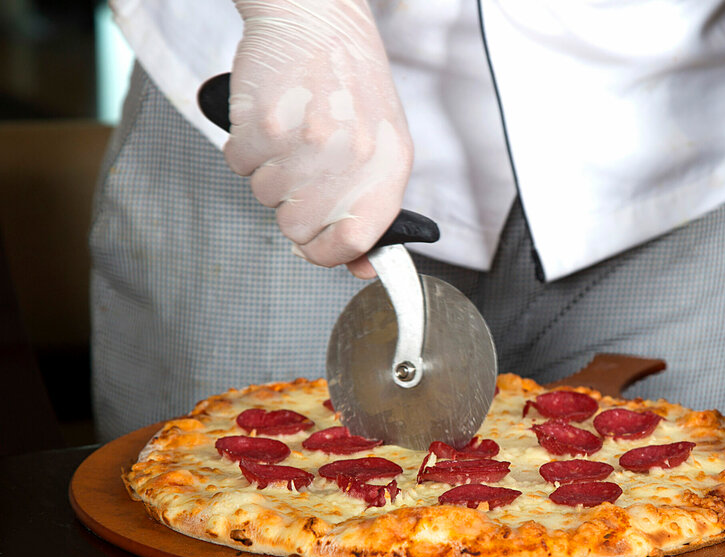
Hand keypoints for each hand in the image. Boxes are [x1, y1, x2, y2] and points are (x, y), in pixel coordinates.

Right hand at [224, 0, 411, 275]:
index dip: (326, 254)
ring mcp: (306, 141)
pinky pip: (237, 164)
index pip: (353, 242)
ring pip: (263, 196)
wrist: (319, 18)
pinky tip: (270, 119)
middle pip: (298, 227)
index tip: (315, 247)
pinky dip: (246, 147)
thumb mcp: (382, 147)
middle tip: (302, 168)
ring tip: (291, 133)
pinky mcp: (264, 124)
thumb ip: (372, 209)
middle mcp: (352, 157)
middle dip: (291, 206)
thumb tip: (361, 266)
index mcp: (388, 168)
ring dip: (269, 172)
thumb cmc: (351, 84)